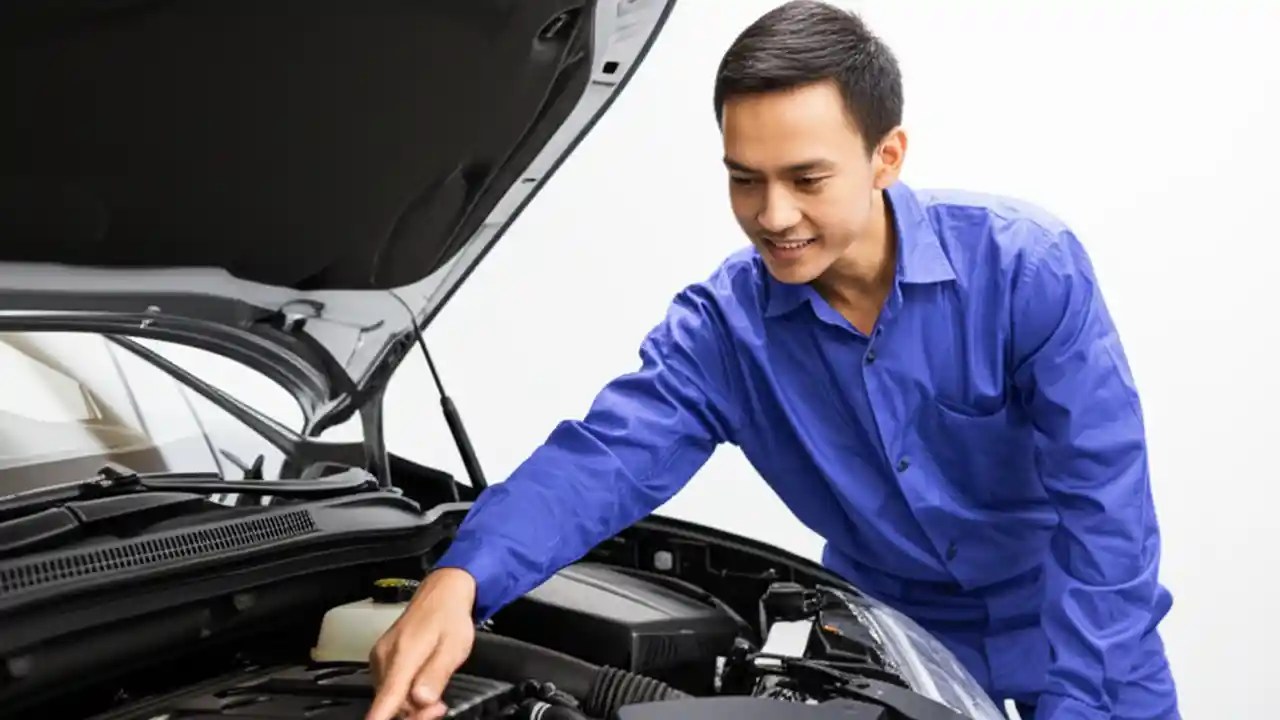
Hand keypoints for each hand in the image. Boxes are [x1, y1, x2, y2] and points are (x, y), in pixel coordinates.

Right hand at [365, 568, 477, 719]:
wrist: (441, 593)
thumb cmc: (448, 616)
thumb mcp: (454, 647)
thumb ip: (436, 675)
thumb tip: (421, 700)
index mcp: (402, 655)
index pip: (386, 697)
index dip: (380, 717)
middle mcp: (384, 657)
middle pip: (391, 702)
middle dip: (414, 712)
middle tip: (440, 707)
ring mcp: (380, 657)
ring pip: (390, 696)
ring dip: (410, 705)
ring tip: (435, 696)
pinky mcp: (381, 658)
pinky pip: (390, 686)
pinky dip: (404, 693)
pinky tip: (422, 688)